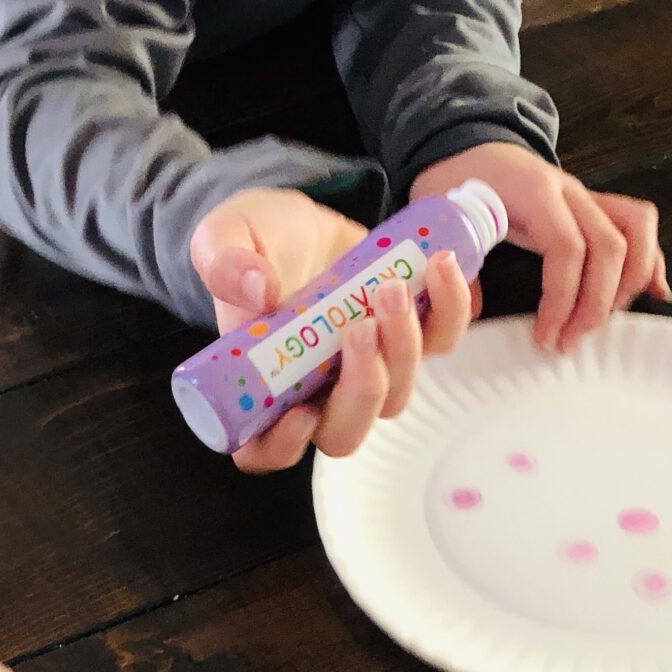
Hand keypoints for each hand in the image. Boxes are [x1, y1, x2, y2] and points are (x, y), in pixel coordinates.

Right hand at [190, 188, 475, 472]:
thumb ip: (223, 262)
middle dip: (362, 387)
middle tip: (360, 325)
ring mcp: (365, 372)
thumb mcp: (221, 238)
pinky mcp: (405, 338)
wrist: (296, 221)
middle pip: (344, 433)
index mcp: (260, 388)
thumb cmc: (252, 243)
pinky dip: (450, 310)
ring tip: (392, 286)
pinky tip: (440, 268)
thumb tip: (259, 289)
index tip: (301, 408)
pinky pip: (440, 342)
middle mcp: (315, 394)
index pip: (263, 450)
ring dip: (403, 348)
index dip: (284, 444)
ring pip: (396, 395)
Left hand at [413, 142, 669, 353]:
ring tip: (601, 322)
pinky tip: (652, 293)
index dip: (562, 298)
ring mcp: (585, 194)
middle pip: (610, 245)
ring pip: (636, 229)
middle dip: (596, 304)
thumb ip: (455, 260)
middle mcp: (569, 189)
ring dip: (630, 282)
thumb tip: (472, 310)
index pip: (567, 247)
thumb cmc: (451, 183)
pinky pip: (637, 224)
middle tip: (569, 342)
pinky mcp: (593, 204)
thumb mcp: (437, 215)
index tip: (546, 336)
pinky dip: (649, 259)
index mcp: (532, 191)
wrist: (463, 145)